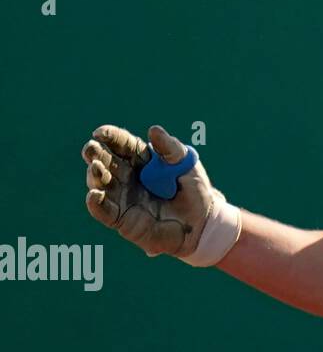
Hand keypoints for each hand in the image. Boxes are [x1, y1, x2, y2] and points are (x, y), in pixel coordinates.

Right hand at [81, 124, 238, 263]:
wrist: (203, 220)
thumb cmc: (194, 188)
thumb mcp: (186, 163)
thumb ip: (170, 148)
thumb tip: (153, 130)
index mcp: (141, 160)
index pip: (122, 145)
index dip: (110, 137)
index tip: (100, 133)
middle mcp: (127, 177)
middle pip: (106, 163)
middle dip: (96, 154)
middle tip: (91, 148)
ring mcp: (122, 198)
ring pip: (101, 185)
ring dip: (95, 176)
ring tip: (96, 167)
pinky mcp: (122, 219)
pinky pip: (104, 212)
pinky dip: (96, 204)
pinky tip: (94, 194)